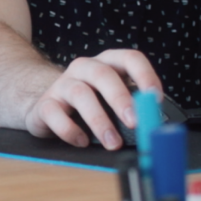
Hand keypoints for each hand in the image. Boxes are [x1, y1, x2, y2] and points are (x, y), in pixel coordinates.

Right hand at [22, 50, 162, 149]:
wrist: (48, 106)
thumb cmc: (89, 105)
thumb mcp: (111, 101)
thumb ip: (131, 108)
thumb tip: (154, 126)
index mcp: (107, 64)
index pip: (129, 58)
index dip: (145, 76)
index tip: (155, 99)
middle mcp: (84, 69)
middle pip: (103, 75)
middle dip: (121, 99)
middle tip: (135, 122)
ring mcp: (62, 85)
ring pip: (80, 94)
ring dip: (99, 120)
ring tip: (112, 142)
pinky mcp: (45, 104)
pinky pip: (54, 114)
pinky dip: (70, 130)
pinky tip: (82, 141)